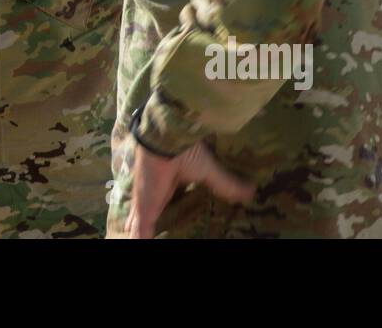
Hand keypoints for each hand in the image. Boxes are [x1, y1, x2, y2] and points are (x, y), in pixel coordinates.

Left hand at [124, 141, 255, 238]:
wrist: (168, 140)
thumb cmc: (185, 151)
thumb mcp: (209, 171)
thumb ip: (227, 184)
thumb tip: (251, 192)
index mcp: (166, 184)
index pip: (159, 200)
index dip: (155, 207)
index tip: (149, 216)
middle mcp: (153, 194)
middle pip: (145, 213)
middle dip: (140, 221)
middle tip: (134, 230)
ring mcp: (146, 203)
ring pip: (140, 223)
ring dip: (138, 231)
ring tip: (131, 237)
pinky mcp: (144, 209)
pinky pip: (141, 230)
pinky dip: (138, 237)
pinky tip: (133, 241)